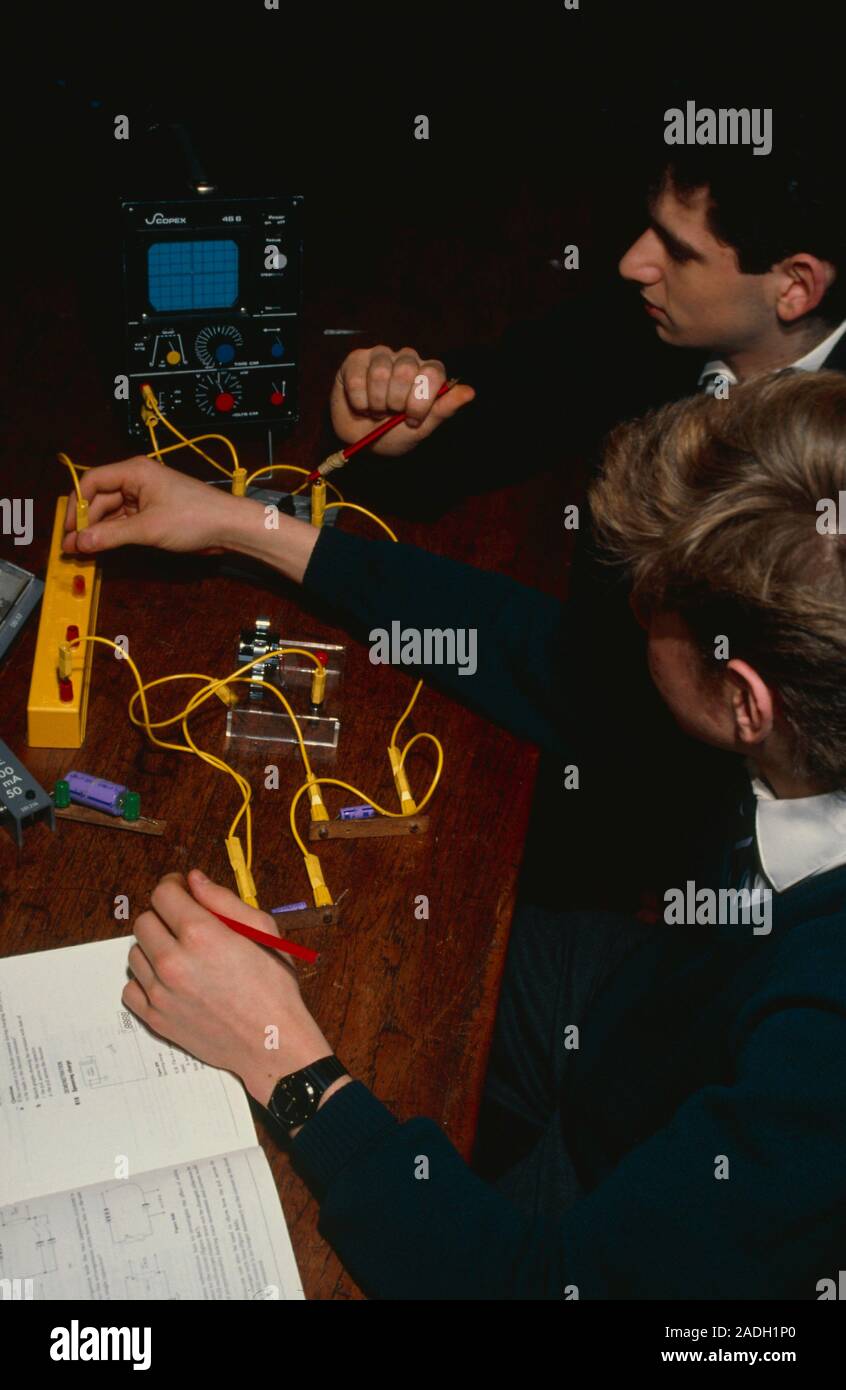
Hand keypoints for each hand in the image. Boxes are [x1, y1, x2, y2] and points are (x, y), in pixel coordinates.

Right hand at [61, 457, 252, 556]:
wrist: (229, 527)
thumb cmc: (197, 517)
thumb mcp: (148, 528)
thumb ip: (111, 535)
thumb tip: (81, 541)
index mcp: (134, 471)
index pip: (92, 481)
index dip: (76, 505)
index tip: (69, 528)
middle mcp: (137, 480)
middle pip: (99, 499)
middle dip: (85, 522)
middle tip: (72, 547)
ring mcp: (145, 498)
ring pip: (111, 513)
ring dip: (97, 531)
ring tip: (83, 551)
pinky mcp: (153, 514)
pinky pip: (125, 522)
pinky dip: (113, 535)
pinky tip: (101, 547)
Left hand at [123, 870, 336, 1107]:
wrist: (272, 1042)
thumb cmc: (274, 986)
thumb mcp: (261, 931)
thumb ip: (223, 900)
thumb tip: (194, 879)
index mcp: (200, 934)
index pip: (162, 894)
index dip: (173, 887)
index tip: (182, 891)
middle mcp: (173, 961)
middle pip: (144, 921)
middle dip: (163, 916)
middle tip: (185, 925)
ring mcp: (160, 992)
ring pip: (135, 953)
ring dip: (153, 948)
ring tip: (181, 956)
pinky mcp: (155, 1018)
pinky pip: (131, 988)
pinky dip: (146, 981)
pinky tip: (170, 982)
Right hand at [330, 345, 474, 456]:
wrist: (361, 442)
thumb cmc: (395, 433)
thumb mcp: (422, 427)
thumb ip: (443, 409)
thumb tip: (470, 392)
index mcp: (428, 373)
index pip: (433, 373)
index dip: (421, 399)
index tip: (412, 419)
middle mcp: (407, 359)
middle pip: (407, 370)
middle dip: (397, 401)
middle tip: (392, 414)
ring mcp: (381, 356)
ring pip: (381, 372)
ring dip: (377, 402)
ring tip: (376, 411)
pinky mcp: (356, 360)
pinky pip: (358, 377)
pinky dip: (359, 401)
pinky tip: (361, 406)